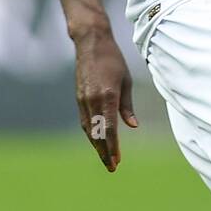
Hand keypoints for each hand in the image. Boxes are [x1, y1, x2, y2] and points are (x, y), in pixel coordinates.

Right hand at [74, 28, 137, 170]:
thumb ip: (127, 106)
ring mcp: (83, 100)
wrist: (90, 43)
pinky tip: (97, 140)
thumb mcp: (126, 82)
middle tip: (112, 167)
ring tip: (105, 158)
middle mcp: (92, 100)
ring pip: (89, 129)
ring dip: (97, 145)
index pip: (110, 129)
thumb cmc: (113, 60)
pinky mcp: (78, 98)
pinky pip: (84, 120)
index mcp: (107, 96)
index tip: (117, 161)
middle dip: (104, 152)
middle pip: (97, 134)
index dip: (113, 148)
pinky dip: (91, 133)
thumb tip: (132, 126)